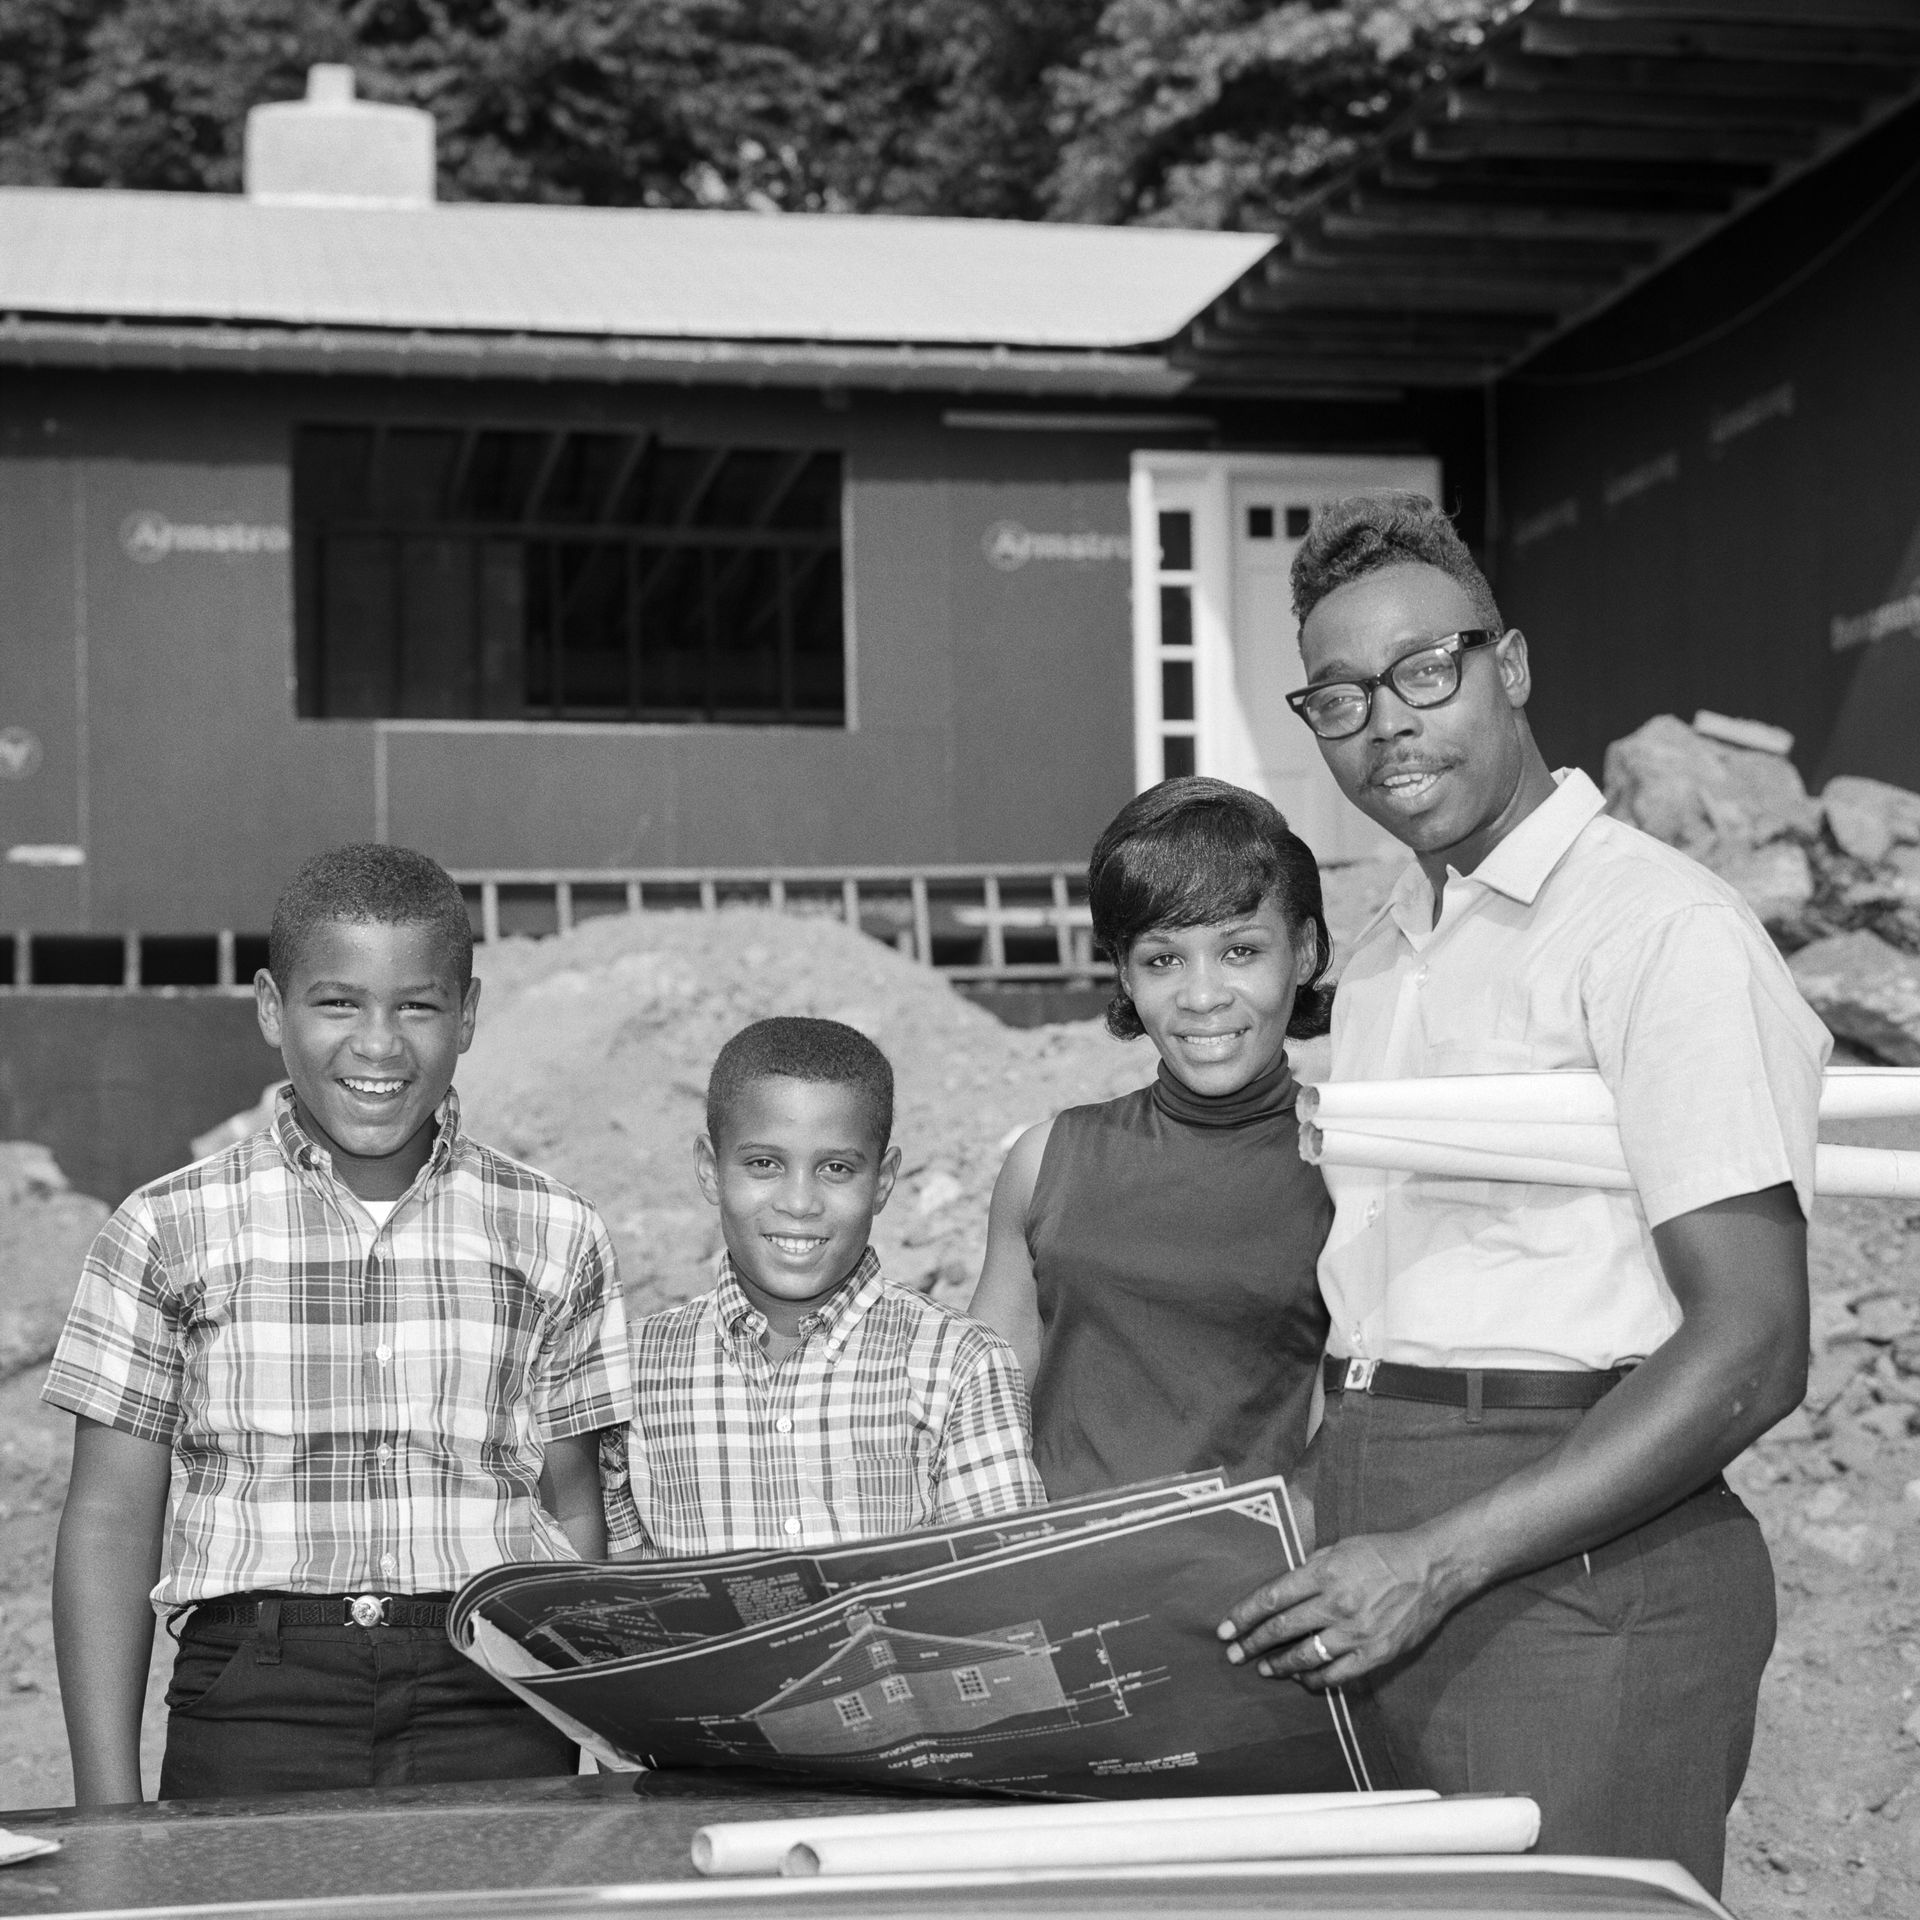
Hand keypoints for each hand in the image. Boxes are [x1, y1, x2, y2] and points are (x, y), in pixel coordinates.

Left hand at [1216, 1529, 1459, 1690]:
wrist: (1431, 1569)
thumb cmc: (1383, 1553)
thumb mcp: (1339, 1547)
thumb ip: (1309, 1568)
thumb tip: (1280, 1592)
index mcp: (1325, 1572)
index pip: (1272, 1598)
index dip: (1243, 1616)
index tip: (1225, 1629)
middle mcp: (1337, 1603)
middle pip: (1282, 1629)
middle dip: (1252, 1643)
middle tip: (1233, 1654)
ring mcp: (1356, 1632)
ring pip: (1305, 1655)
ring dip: (1278, 1665)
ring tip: (1263, 1668)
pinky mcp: (1375, 1653)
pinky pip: (1336, 1674)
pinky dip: (1314, 1679)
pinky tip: (1301, 1678)